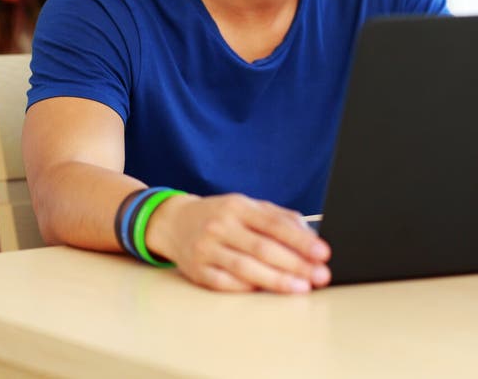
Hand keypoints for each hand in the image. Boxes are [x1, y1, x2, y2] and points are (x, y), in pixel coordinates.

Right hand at [146, 193, 330, 292]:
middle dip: (295, 264)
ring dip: (277, 280)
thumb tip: (308, 234)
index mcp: (236, 206)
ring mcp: (207, 249)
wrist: (174, 222)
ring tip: (301, 287)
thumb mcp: (246, 206)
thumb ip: (277, 217)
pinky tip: (268, 291)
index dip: (300, 240)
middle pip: (262, 248)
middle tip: (320, 275)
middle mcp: (220, 226)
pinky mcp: (198, 271)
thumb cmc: (219, 215)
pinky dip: (250, 288)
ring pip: (246, 268)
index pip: (273, 224)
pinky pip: (227, 284)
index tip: (322, 252)